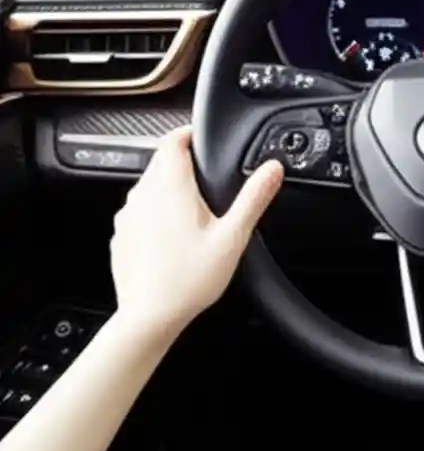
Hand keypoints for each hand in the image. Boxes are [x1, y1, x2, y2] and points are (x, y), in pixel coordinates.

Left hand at [109, 126, 283, 336]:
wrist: (149, 317)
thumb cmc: (190, 279)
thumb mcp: (233, 236)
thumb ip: (253, 197)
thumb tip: (273, 169)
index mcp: (170, 188)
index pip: (172, 140)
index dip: (189, 134)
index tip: (203, 139)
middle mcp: (143, 195)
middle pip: (161, 162)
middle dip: (185, 163)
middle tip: (211, 178)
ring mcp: (128, 216)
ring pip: (149, 187)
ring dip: (170, 189)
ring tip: (198, 211)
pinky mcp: (123, 235)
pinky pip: (140, 212)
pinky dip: (157, 214)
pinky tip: (177, 238)